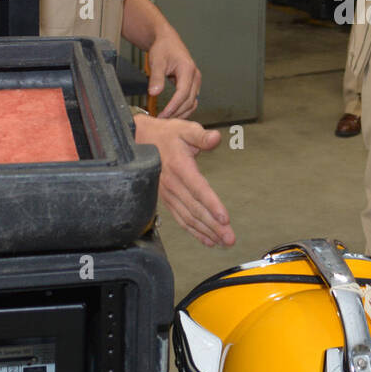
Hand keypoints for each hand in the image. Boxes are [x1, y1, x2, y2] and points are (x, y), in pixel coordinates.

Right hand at [134, 115, 233, 246]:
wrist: (140, 141)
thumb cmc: (167, 135)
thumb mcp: (185, 129)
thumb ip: (201, 136)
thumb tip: (215, 138)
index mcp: (179, 167)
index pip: (198, 188)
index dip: (212, 204)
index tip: (225, 218)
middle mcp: (172, 184)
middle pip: (195, 209)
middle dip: (214, 226)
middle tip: (230, 238)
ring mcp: (168, 194)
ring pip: (188, 218)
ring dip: (206, 232)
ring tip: (222, 242)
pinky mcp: (166, 200)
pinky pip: (181, 219)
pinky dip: (194, 231)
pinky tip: (207, 239)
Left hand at [147, 32, 200, 118]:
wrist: (167, 40)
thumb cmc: (163, 48)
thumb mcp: (157, 62)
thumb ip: (156, 78)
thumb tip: (154, 92)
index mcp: (188, 69)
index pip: (183, 94)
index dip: (173, 107)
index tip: (163, 115)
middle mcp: (195, 76)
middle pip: (189, 100)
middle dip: (177, 112)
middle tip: (162, 121)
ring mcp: (195, 80)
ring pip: (192, 102)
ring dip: (181, 113)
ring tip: (167, 119)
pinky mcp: (192, 84)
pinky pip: (191, 99)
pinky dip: (184, 108)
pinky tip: (174, 113)